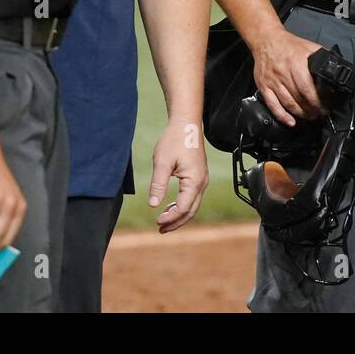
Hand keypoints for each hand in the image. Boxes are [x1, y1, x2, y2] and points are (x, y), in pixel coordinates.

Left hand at [148, 117, 209, 233]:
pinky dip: (182, 205)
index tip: (156, 221)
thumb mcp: (162, 162)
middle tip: (160, 229)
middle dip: (176, 222)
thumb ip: (158, 184)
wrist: (186, 124)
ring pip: (193, 205)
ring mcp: (202, 179)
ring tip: (164, 223)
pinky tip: (170, 207)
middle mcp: (202, 182)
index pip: (184, 208)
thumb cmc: (175, 140)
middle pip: (191, 210)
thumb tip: (153, 205)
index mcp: (194, 180)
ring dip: (179, 215)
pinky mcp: (198, 176)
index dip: (170, 218)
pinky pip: (193, 197)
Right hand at [252, 29, 323, 125]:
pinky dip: (282, 116)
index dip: (318, 101)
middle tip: (320, 113)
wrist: (266, 40)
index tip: (326, 106)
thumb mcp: (309, 47)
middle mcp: (283, 73)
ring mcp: (272, 81)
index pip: (309, 89)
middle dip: (312, 109)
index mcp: (296, 64)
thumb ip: (322, 57)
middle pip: (299, 98)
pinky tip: (291, 121)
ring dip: (301, 114)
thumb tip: (335, 69)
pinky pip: (273, 105)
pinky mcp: (263, 86)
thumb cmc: (289, 45)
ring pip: (288, 104)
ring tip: (310, 116)